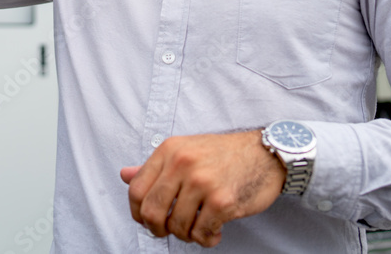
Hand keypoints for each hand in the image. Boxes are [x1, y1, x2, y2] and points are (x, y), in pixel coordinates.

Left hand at [120, 131, 285, 247]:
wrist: (266, 154)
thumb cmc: (224, 154)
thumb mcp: (184, 150)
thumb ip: (154, 167)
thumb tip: (124, 175)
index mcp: (169, 150)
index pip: (135, 190)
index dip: (138, 213)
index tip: (149, 220)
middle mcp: (182, 163)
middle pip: (151, 212)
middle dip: (158, 229)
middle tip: (170, 230)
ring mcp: (202, 182)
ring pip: (176, 227)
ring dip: (186, 235)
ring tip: (198, 227)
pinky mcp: (222, 200)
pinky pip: (201, 233)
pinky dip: (206, 239)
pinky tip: (214, 231)